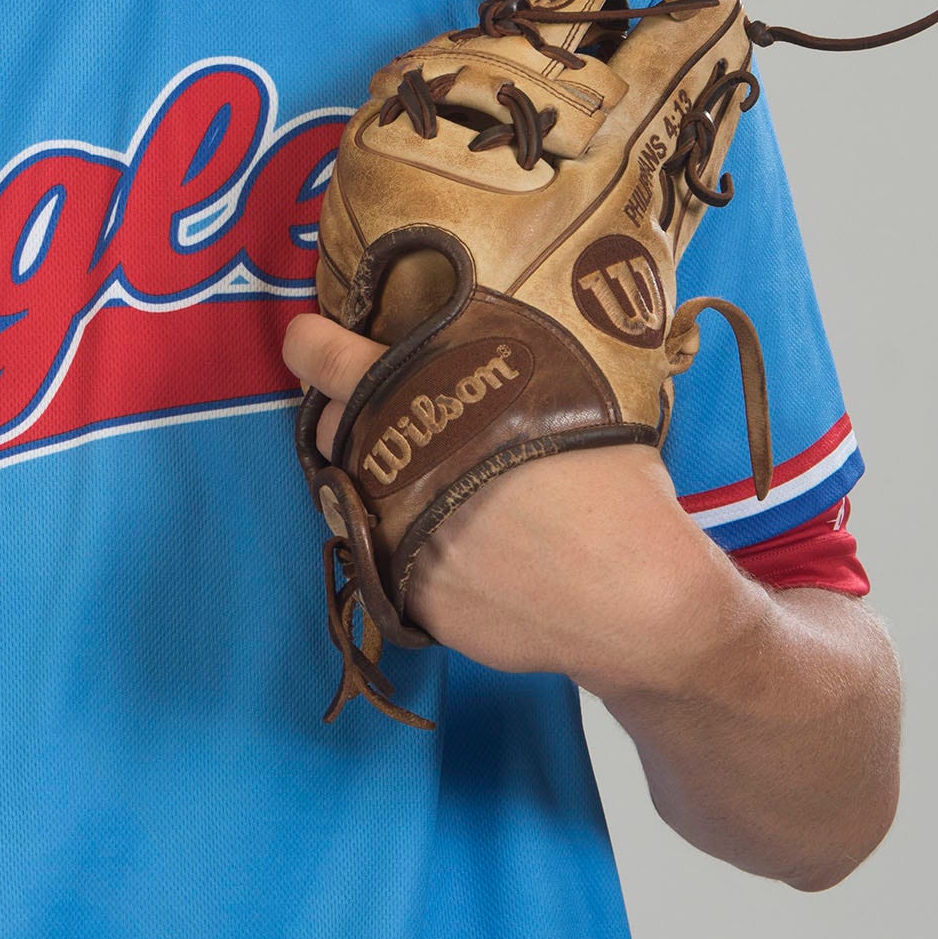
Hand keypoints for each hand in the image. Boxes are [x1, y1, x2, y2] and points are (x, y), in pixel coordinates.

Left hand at [282, 310, 736, 696]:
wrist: (634, 598)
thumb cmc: (616, 488)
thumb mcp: (561, 401)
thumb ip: (494, 384)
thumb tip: (476, 370)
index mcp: (431, 407)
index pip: (338, 362)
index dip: (312, 347)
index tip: (303, 339)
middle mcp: (395, 469)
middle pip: (337, 428)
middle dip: (350, 416)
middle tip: (381, 411)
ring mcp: (393, 536)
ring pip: (351, 494)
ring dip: (372, 479)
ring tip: (417, 476)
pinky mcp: (406, 594)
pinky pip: (387, 555)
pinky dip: (409, 542)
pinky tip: (458, 541)